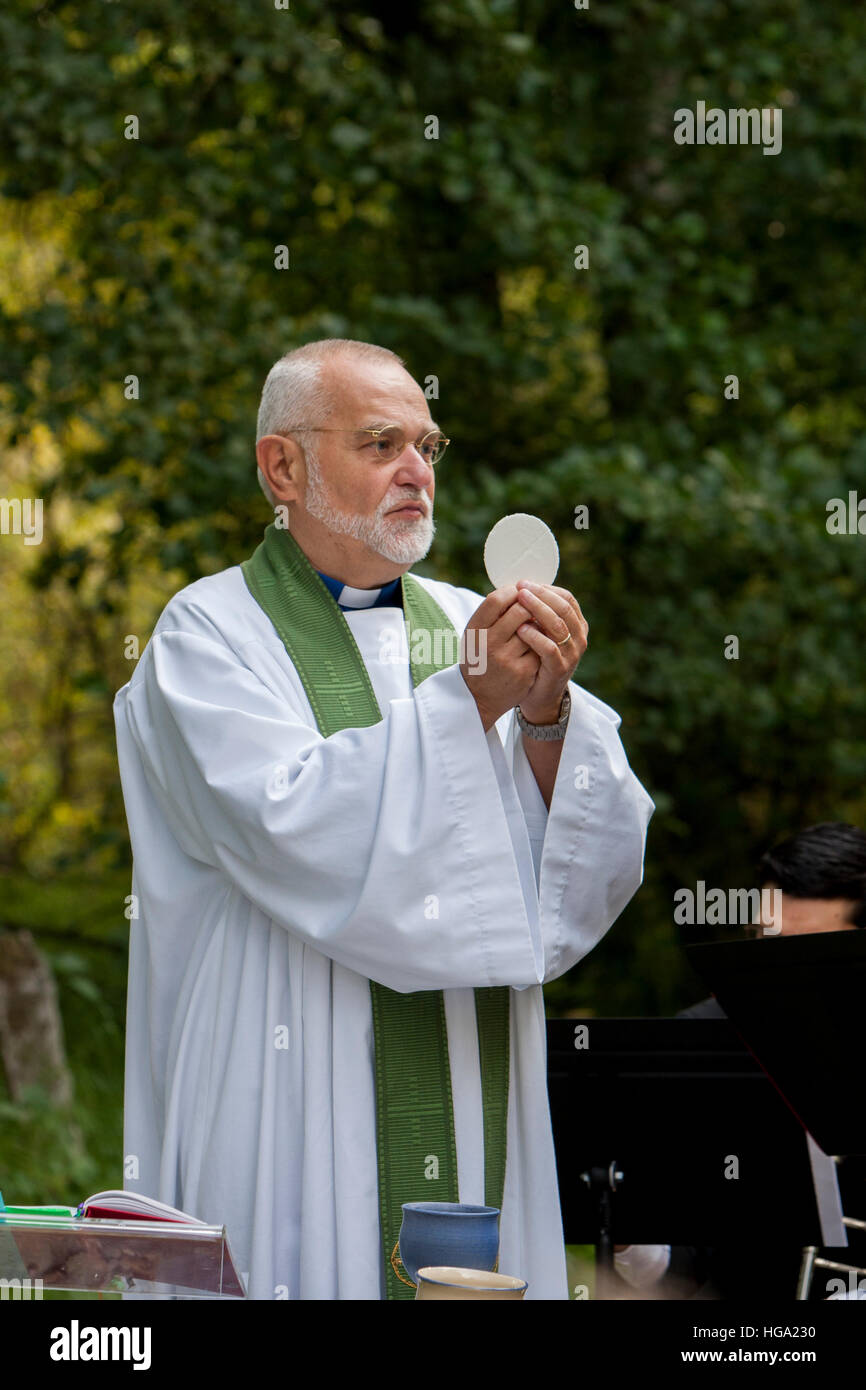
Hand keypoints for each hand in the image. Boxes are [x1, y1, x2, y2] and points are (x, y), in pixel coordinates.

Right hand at [460, 585, 540, 730]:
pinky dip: (542, 643)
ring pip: (535, 628)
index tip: (519, 591)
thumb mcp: (474, 634)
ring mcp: (507, 659)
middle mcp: (488, 644)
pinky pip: (541, 647)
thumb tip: (519, 587)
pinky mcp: (524, 672)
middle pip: (520, 610)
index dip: (512, 591)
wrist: (477, 697)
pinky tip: (538, 645)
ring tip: (536, 624)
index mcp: (474, 631)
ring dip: (539, 623)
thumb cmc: (478, 658)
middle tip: (533, 605)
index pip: (496, 600)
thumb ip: (491, 613)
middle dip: (531, 605)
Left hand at [512, 581, 587, 723]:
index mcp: (577, 624)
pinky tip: (520, 628)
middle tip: (521, 587)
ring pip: (558, 626)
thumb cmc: (538, 657)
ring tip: (519, 601)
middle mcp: (579, 637)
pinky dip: (535, 636)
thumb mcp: (542, 632)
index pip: (566, 598)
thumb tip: (522, 586)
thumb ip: (539, 613)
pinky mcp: (560, 669)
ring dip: (537, 610)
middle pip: (563, 608)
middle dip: (540, 595)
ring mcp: (572, 654)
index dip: (546, 588)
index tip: (524, 582)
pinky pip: (549, 648)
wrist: (540, 694)